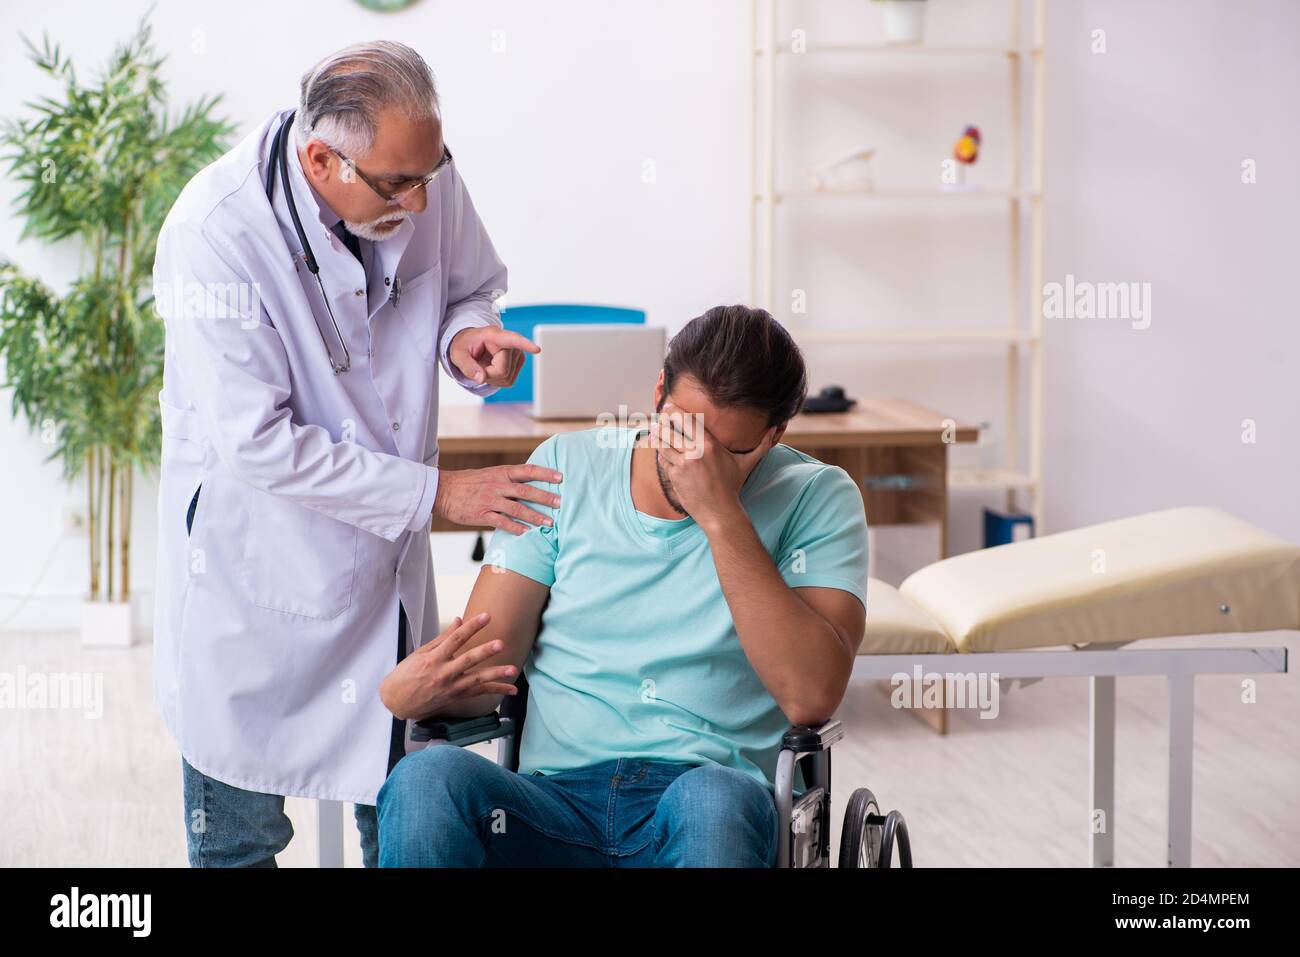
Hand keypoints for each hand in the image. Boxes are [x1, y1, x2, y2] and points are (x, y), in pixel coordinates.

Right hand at [379, 612, 518, 720]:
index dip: (471, 627)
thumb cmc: (406, 675)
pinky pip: (478, 693)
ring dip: (496, 675)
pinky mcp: (456, 697)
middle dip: (485, 652)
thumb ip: (443, 638)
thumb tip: (459, 621)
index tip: (486, 616)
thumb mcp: (420, 653)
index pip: (455, 639)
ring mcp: (450, 688)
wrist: (396, 702)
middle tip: (500, 644)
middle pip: (467, 660)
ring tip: (512, 669)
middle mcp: (443, 674)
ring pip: (476, 680)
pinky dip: (495, 691)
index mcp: (433, 659)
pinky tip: (510, 689)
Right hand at [434, 462, 562, 533]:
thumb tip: (530, 481)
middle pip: (526, 490)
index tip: (560, 477)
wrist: (442, 490)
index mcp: (501, 473)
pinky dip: (515, 527)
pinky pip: (501, 522)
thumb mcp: (490, 474)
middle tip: (560, 502)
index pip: (527, 470)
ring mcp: (489, 500)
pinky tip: (527, 533)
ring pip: (516, 508)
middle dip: (545, 497)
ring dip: (534, 516)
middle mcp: (497, 485)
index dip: (544, 473)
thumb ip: (508, 478)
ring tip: (549, 523)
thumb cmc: (469, 483)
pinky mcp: (481, 514)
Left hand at [449, 326, 538, 387]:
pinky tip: (492, 369)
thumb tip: (481, 379)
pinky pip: (509, 381)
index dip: (525, 345)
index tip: (537, 349)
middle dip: (488, 374)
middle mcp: (509, 343)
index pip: (512, 340)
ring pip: (507, 378)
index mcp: (493, 335)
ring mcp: (517, 353)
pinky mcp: (519, 362)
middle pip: (502, 370)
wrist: (472, 344)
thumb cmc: (465, 345)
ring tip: (485, 365)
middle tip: (478, 366)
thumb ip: (467, 366)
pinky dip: (497, 380)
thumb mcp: (457, 354)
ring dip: (492, 378)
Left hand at [653, 403, 772, 530]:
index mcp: (710, 444)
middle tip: (659, 416)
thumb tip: (776, 429)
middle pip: (671, 429)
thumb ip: (762, 445)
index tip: (668, 407)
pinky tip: (663, 451)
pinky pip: (664, 460)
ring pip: (663, 444)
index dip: (674, 411)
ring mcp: (683, 465)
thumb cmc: (733, 486)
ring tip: (656, 429)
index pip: (687, 420)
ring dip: (658, 436)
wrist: (720, 512)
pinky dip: (662, 455)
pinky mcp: (675, 477)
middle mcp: (695, 452)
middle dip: (663, 421)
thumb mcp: (747, 463)